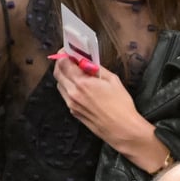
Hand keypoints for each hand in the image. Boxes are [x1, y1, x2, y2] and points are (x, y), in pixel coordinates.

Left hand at [53, 53, 162, 170]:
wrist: (122, 129)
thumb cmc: (121, 105)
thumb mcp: (113, 80)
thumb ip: (97, 69)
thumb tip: (87, 61)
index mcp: (82, 83)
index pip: (63, 63)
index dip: (64, 54)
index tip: (69, 51)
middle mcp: (73, 93)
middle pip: (58, 73)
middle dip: (62, 64)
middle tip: (71, 60)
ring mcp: (72, 104)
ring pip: (60, 85)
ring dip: (65, 76)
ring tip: (77, 74)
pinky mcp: (74, 112)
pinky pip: (66, 96)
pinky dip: (69, 88)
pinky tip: (82, 88)